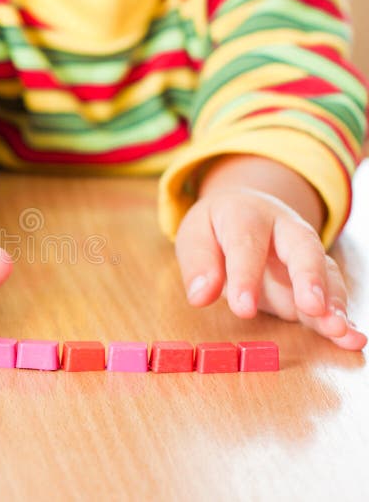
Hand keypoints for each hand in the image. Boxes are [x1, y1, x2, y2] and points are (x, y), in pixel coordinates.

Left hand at [175, 188, 365, 349]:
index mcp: (248, 216)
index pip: (247, 245)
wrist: (244, 209)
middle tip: (312, 307)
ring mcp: (305, 255)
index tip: (243, 309)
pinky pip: (331, 296)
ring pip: (325, 273)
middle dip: (309, 278)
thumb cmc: (216, 227)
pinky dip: (342, 316)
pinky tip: (352, 338)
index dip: (246, 276)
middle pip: (302, 249)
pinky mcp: (314, 280)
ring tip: (340, 331)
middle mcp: (285, 231)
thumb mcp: (195, 235)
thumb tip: (200, 296)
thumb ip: (198, 264)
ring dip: (334, 303)